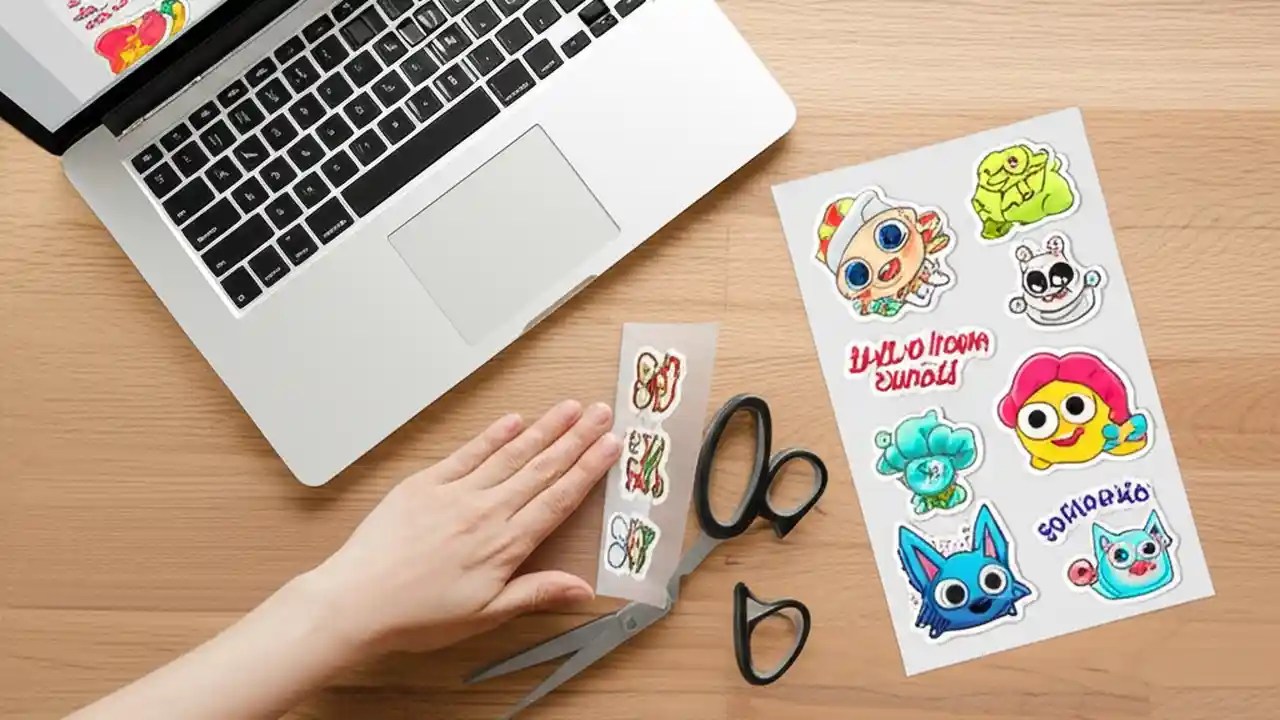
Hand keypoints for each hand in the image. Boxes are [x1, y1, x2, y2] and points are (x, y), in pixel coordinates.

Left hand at [306, 400, 620, 656]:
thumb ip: (535, 593)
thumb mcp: (485, 615)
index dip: (588, 470)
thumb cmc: (418, 616)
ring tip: (569, 409)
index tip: (611, 447)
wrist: (357, 600)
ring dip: (544, 429)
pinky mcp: (425, 484)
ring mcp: (456, 493)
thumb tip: (583, 589)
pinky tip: (513, 420)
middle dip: (576, 439)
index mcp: (505, 545)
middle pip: (542, 468)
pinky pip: (468, 453)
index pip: (558, 499)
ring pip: (510, 454)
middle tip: (601, 413)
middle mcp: (486, 511)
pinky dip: (492, 435)